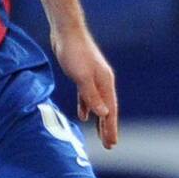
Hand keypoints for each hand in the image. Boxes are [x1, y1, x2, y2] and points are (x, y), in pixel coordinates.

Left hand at [51, 26, 118, 148]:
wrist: (66, 32)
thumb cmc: (74, 52)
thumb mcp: (82, 76)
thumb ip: (91, 96)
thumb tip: (103, 114)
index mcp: (105, 83)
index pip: (110, 110)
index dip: (110, 128)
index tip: (112, 143)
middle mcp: (103, 82)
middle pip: (107, 109)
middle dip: (108, 127)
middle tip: (109, 145)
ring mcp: (93, 79)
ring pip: (98, 104)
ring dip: (99, 120)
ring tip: (100, 135)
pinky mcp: (82, 76)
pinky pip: (87, 97)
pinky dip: (87, 107)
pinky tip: (84, 116)